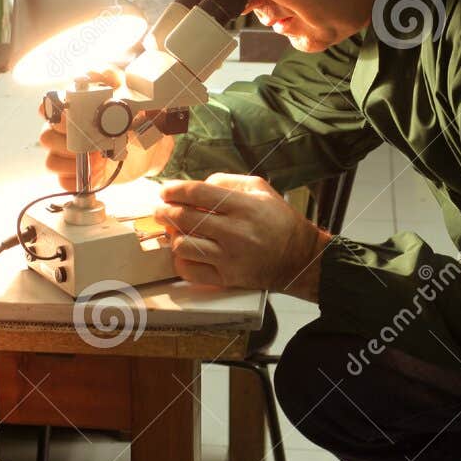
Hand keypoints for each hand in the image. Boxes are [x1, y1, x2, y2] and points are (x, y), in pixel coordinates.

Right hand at [38, 71, 174, 190]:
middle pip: (46, 137)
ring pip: (51, 161)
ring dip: (70, 162)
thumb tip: (99, 70)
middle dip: (64, 140)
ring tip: (93, 158)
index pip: (46, 108)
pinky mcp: (77, 177)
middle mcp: (66, 134)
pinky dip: (75, 181)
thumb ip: (115, 80)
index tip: (67, 115)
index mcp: (73, 112)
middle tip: (87, 140)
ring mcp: (70, 157)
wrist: (148, 148)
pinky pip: (63, 182)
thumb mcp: (130, 97)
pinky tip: (93, 175)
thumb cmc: (135, 120)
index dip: (51, 112)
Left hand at [154, 173, 330, 298]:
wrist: (299, 258)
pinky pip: (190, 271)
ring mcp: (229, 258)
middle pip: (185, 218)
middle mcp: (235, 232)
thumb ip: (228, 182)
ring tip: (174, 231)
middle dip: (165, 211)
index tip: (165, 191)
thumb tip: (199, 185)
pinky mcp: (227, 278)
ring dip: (173, 236)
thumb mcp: (261, 189)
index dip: (175, 190)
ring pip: (184, 245)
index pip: (197, 194)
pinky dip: (181, 260)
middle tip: (160, 209)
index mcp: (243, 207)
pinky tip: (184, 252)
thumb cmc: (280, 221)